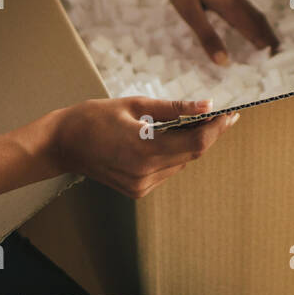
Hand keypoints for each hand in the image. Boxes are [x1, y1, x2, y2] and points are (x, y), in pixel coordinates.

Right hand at [48, 97, 239, 197]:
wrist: (62, 144)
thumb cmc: (93, 117)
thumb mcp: (134, 104)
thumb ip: (173, 108)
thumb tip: (206, 105)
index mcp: (143, 149)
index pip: (195, 141)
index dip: (217, 127)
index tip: (231, 113)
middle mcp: (144, 173)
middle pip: (193, 154)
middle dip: (210, 133)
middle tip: (223, 114)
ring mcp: (141, 185)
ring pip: (182, 162)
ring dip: (192, 143)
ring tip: (197, 121)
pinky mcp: (138, 190)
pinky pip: (168, 170)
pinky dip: (175, 153)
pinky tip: (171, 137)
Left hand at [147, 0, 280, 64]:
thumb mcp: (189, 12)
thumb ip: (207, 36)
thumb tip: (224, 62)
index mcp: (228, 5)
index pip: (253, 29)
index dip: (264, 44)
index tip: (274, 59)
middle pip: (258, 19)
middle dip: (268, 37)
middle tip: (278, 53)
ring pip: (252, 11)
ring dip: (262, 27)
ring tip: (267, 40)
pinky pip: (244, 5)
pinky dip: (252, 18)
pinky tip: (245, 20)